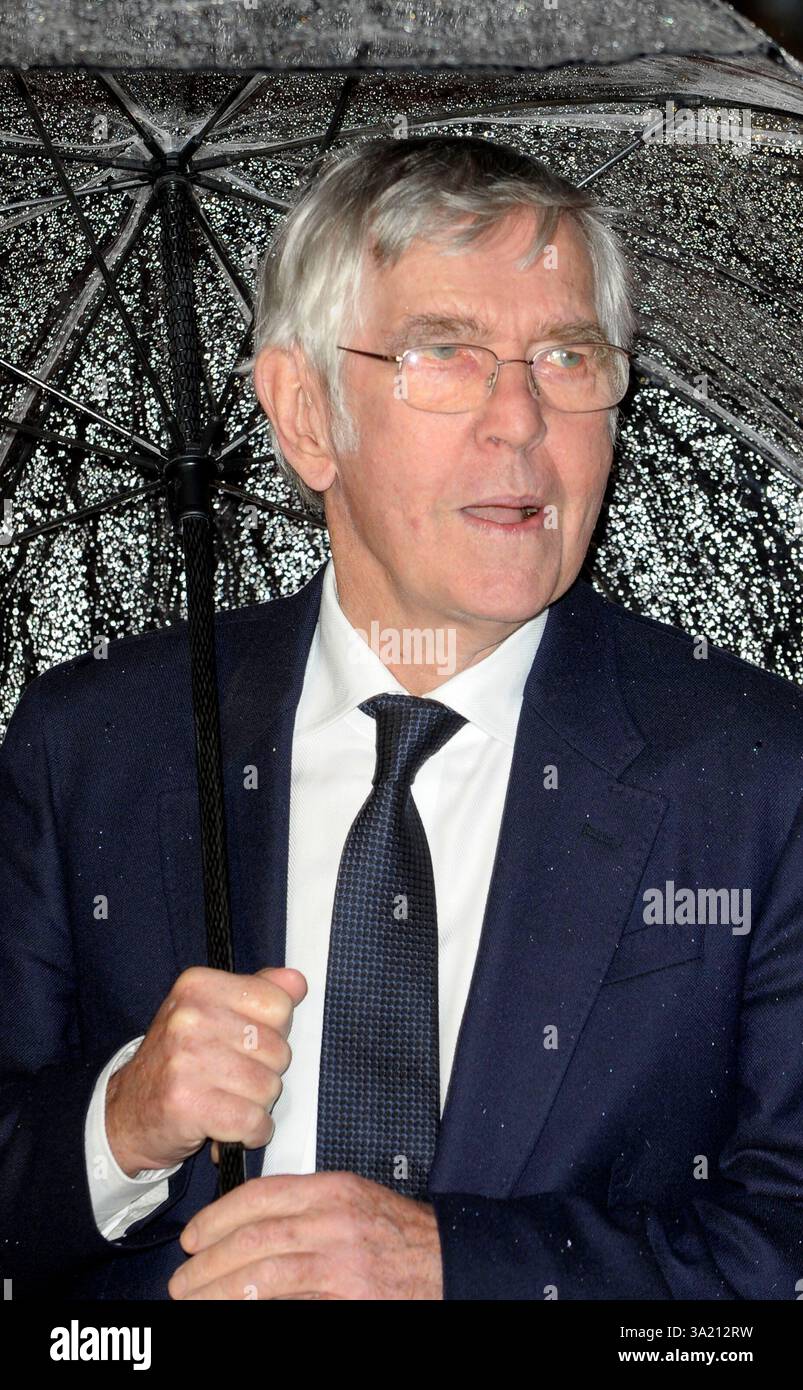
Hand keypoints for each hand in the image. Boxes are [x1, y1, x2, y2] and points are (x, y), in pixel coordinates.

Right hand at [105, 965, 306, 1174]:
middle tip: (232, 1078)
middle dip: (265, 1072)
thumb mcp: (210, 1012)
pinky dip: (251, 1132)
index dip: (274, 1032)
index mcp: (198, 985)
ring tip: (227, 1101)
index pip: (279, 1004)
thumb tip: (297, 982)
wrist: (125, 1114)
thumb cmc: (176, 1062)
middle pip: (278, 1049)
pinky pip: (253, 1121)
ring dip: (256, 1105)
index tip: (247, 1044)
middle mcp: (191, 1016)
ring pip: (269, 1087)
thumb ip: (257, 991)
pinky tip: (229, 1128)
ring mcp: (187, 1060)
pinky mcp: (188, 1104)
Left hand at [167, 1172, 444, 1299]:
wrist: (446, 1259)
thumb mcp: (350, 1201)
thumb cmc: (400, 1233)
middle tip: (183, 1277)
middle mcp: (332, 1221)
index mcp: (331, 1189)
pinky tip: (239, 1312)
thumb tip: (248, 1227)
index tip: (193, 1235)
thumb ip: (304, 1207)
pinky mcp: (347, 1296)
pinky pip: (290, 1302)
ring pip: (263, 1274)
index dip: (218, 1216)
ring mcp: (340, 1262)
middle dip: (208, 1260)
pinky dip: (259, 1308)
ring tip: (195, 1299)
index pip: (260, 1196)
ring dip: (220, 1289)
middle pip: (253, 1237)